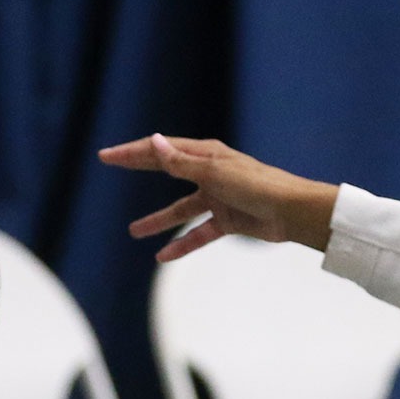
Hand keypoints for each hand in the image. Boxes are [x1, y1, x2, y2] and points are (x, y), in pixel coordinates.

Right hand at [98, 134, 338, 260]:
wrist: (292, 212)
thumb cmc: (257, 186)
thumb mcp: (213, 173)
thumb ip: (180, 162)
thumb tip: (152, 141)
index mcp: (206, 154)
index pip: (162, 150)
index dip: (134, 152)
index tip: (107, 156)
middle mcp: (210, 172)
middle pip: (167, 169)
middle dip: (139, 168)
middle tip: (111, 165)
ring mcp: (219, 197)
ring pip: (181, 209)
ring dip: (159, 220)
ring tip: (134, 231)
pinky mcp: (229, 220)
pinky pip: (200, 233)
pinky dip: (183, 244)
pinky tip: (163, 257)